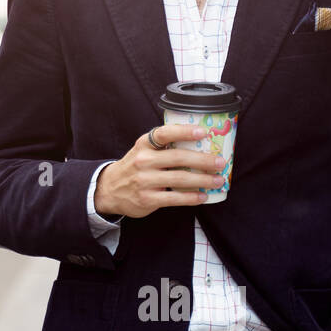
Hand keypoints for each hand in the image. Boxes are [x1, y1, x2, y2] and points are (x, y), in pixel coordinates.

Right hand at [93, 123, 225, 218]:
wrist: (110, 189)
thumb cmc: (134, 167)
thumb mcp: (142, 150)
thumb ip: (163, 147)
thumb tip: (199, 144)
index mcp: (144, 145)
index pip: (164, 134)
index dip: (184, 132)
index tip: (203, 132)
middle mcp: (143, 161)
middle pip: (177, 158)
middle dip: (203, 160)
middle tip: (220, 162)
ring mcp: (144, 181)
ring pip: (179, 179)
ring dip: (202, 180)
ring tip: (218, 180)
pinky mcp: (147, 199)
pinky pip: (174, 198)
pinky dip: (191, 197)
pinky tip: (203, 196)